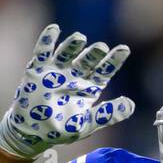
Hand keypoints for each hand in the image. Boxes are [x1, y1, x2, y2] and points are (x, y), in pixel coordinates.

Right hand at [0, 24, 134, 159]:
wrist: (33, 133)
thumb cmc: (61, 130)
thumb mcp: (87, 124)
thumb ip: (107, 114)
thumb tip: (130, 105)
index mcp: (89, 88)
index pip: (105, 70)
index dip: (114, 60)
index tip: (124, 49)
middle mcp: (75, 76)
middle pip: (87, 60)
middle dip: (94, 53)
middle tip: (100, 47)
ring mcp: (57, 71)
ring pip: (67, 53)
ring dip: (73, 45)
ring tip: (79, 39)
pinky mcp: (38, 69)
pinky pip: (43, 52)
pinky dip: (47, 40)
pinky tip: (54, 30)